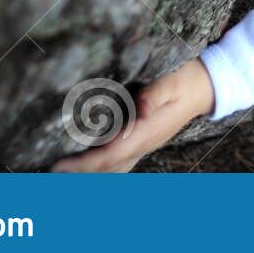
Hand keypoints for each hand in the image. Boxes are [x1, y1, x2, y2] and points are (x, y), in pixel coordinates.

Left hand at [49, 58, 215, 172]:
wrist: (206, 86)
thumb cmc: (186, 78)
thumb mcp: (172, 80)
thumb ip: (154, 96)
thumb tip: (140, 113)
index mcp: (146, 132)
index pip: (109, 154)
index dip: (82, 164)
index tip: (57, 166)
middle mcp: (143, 144)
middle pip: (105, 167)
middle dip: (77, 173)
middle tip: (47, 172)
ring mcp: (144, 145)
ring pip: (112, 168)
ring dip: (87, 174)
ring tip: (60, 173)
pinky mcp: (142, 141)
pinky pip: (118, 162)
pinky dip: (100, 168)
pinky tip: (85, 165)